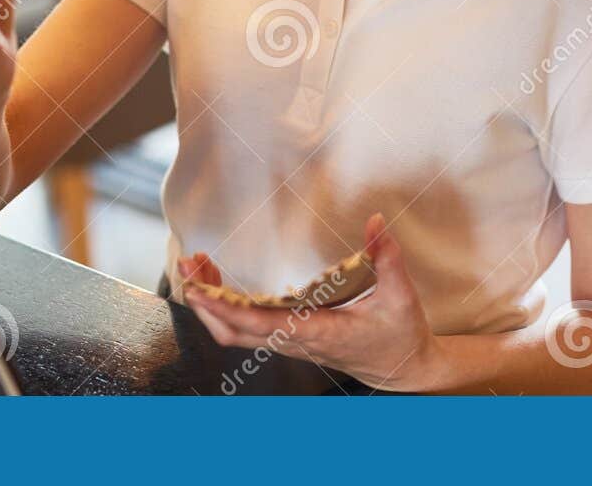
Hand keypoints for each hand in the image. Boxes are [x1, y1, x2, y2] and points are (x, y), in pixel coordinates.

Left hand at [183, 214, 440, 392]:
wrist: (405, 369)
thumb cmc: (401, 334)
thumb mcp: (400, 294)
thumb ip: (387, 256)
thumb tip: (376, 222)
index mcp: (319, 332)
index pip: (262, 324)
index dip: (226, 308)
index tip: (200, 289)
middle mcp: (298, 342)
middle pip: (234, 332)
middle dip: (205, 301)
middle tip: (186, 265)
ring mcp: (291, 344)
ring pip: (236, 334)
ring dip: (211, 304)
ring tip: (197, 268)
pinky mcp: (291, 340)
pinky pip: (246, 331)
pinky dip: (226, 309)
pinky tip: (219, 285)